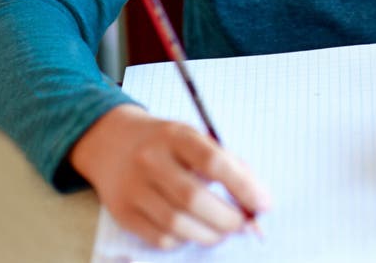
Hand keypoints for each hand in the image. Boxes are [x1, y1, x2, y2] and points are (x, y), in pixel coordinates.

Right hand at [69, 104, 270, 248]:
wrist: (111, 141)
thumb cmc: (164, 141)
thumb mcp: (193, 136)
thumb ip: (224, 161)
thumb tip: (256, 197)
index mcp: (175, 135)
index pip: (213, 161)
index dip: (242, 185)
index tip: (263, 203)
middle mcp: (151, 159)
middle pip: (194, 198)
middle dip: (228, 218)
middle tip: (245, 224)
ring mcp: (133, 187)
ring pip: (177, 223)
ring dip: (210, 234)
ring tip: (223, 230)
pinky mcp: (122, 212)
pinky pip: (159, 238)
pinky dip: (184, 240)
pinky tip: (194, 230)